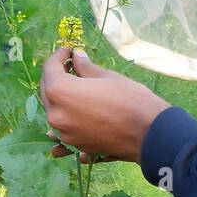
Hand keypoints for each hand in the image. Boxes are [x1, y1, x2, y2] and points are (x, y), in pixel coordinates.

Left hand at [38, 47, 170, 163]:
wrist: (148, 133)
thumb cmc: (130, 98)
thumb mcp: (107, 76)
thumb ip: (85, 67)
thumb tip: (77, 57)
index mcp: (60, 91)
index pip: (49, 68)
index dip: (58, 56)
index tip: (68, 51)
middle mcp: (55, 114)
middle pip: (47, 90)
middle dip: (56, 76)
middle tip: (71, 66)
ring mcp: (64, 133)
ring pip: (53, 110)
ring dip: (60, 97)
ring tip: (76, 87)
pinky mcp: (75, 145)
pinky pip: (62, 133)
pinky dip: (64, 124)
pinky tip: (71, 118)